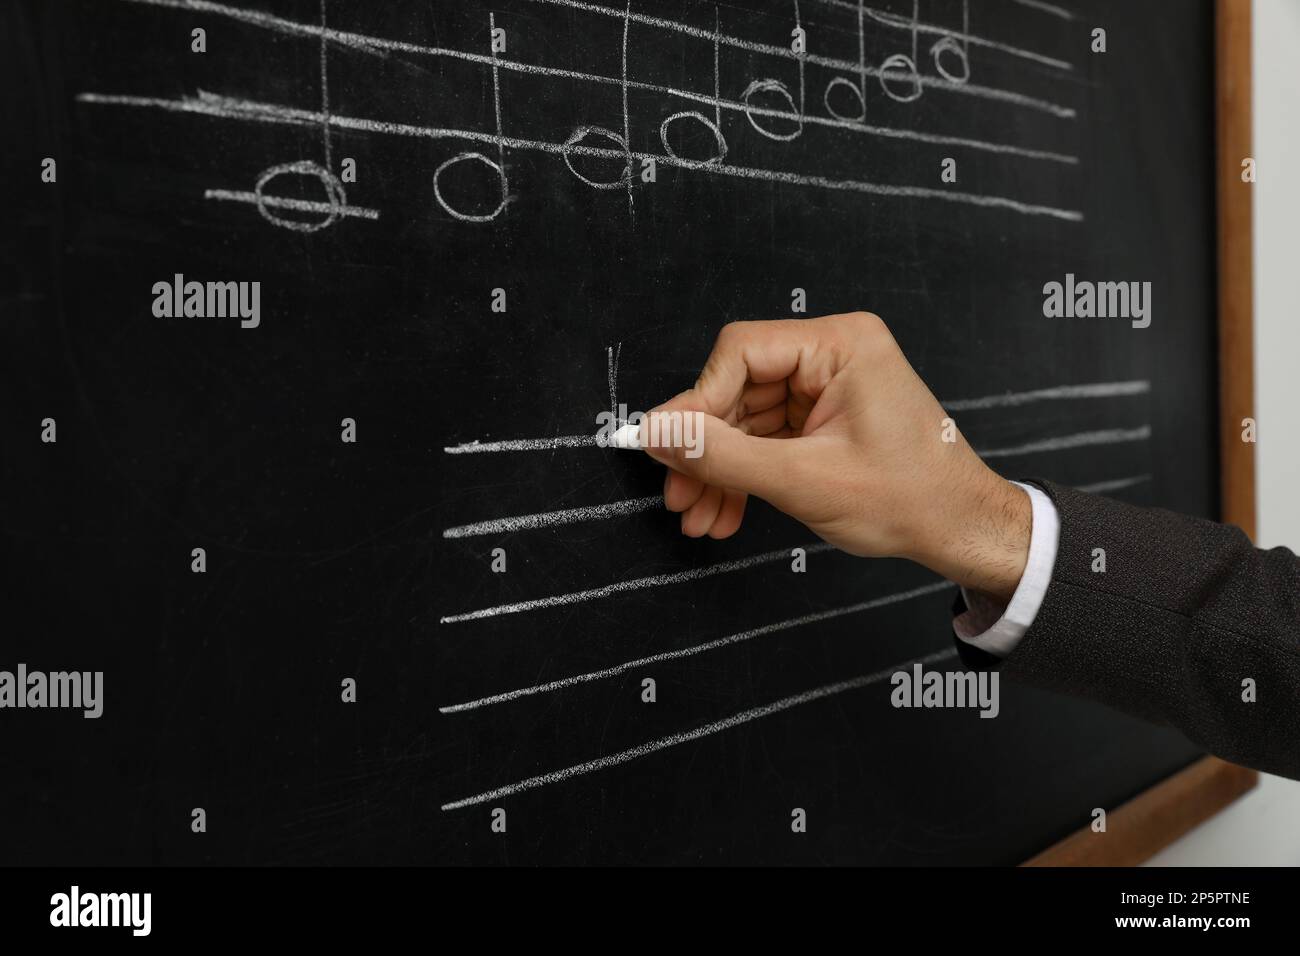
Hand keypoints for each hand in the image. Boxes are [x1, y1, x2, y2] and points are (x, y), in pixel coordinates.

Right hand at [639, 312, 1031, 602]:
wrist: (959, 529)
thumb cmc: (910, 498)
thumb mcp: (802, 479)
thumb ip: (722, 455)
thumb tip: (658, 434)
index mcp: (841, 344)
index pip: (741, 352)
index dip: (698, 402)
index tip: (667, 446)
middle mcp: (833, 354)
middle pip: (737, 388)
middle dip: (705, 448)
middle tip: (677, 494)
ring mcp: (827, 386)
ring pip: (745, 419)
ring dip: (718, 470)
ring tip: (698, 515)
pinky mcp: (823, 417)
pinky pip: (765, 437)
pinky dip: (743, 474)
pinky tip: (725, 510)